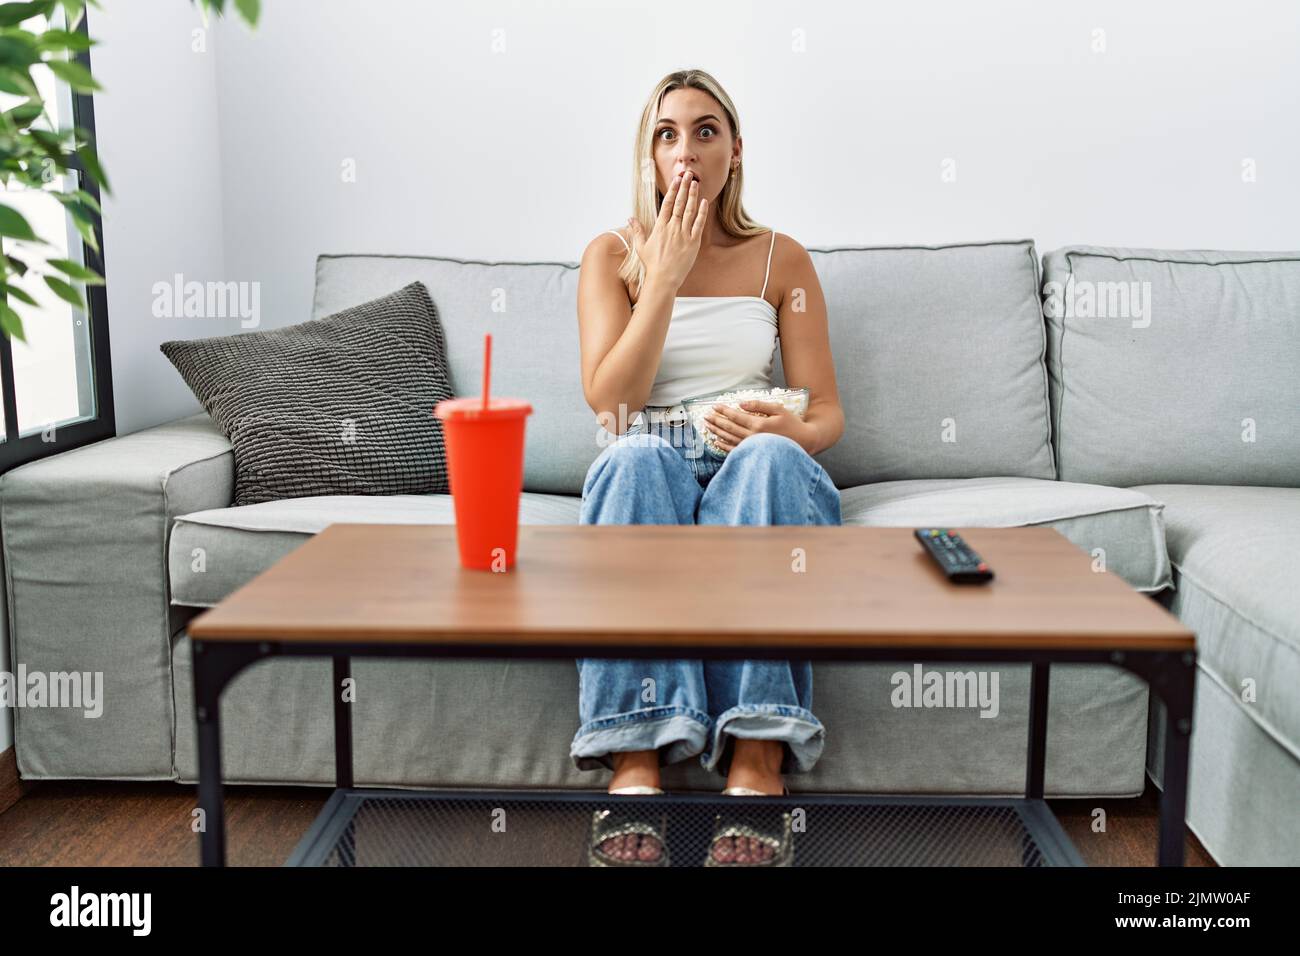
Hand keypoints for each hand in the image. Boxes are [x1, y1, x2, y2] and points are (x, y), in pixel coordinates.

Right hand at [627, 170, 707, 290]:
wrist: (663, 279)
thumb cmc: (652, 264)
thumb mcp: (641, 246)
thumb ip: (637, 230)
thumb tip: (630, 218)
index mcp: (660, 227)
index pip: (667, 204)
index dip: (673, 190)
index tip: (676, 180)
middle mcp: (672, 228)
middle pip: (680, 203)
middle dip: (684, 187)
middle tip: (689, 174)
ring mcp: (683, 234)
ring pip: (690, 211)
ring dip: (693, 196)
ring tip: (696, 183)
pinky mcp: (693, 243)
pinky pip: (699, 224)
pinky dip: (702, 212)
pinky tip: (704, 202)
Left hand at [704, 400, 814, 454]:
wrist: (804, 443)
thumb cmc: (792, 424)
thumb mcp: (779, 409)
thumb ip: (759, 405)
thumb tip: (740, 403)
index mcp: (758, 425)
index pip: (735, 416)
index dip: (723, 411)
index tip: (714, 406)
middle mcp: (753, 437)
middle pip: (729, 427)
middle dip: (716, 420)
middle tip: (705, 416)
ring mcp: (752, 447)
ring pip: (729, 439)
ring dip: (717, 432)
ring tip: (707, 426)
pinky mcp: (754, 454)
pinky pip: (734, 451)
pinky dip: (724, 446)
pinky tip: (716, 441)